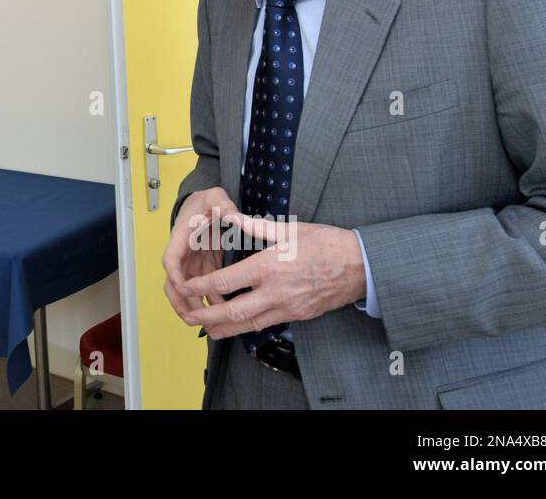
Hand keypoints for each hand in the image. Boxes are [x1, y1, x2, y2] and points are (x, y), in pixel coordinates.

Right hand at [162, 186, 239, 320]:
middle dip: (180, 301)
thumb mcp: (215, 197)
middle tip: (192, 317)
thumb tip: (233, 214)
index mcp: (181, 237)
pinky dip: (208, 302)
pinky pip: (202, 290)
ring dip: (192, 307)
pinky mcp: (204, 268)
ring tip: (207, 322)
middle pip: (172, 283)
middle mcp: (183, 255)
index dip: (174, 274)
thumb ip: (223, 205)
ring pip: (185, 291)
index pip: (171, 258)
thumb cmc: (206, 201)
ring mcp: (192, 264)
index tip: (181, 287)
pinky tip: (222, 312)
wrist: (207, 204)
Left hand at [173, 214, 366, 339]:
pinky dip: (245, 327)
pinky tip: (234, 325)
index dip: (200, 286)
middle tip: (187, 314)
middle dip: (206, 315)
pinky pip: (265, 325)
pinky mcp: (297, 316)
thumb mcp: (289, 229)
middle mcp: (275, 291)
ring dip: (223, 328)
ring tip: (204, 328)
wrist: (360, 267)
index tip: (185, 286)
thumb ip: (256, 228)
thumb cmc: (326, 243)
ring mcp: (287, 307)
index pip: (226, 281)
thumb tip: (231, 217)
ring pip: (247, 325)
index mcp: (269, 266)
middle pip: (232, 311)